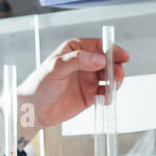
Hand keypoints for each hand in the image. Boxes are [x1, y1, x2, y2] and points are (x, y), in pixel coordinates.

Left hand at [15, 37, 129, 142]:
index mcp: (76, 49)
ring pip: (109, 77)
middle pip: (108, 61)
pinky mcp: (90, 95)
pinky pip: (105, 93)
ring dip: (114, 82)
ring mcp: (88, 79)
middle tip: (117, 75)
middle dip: (115, 67)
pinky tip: (105, 98)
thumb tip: (99, 59)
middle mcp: (84, 63)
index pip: (98, 46)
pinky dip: (109, 95)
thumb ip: (77, 60)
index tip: (122, 56)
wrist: (33, 109)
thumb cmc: (39, 85)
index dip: (112, 50)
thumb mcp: (56, 67)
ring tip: (112, 88)